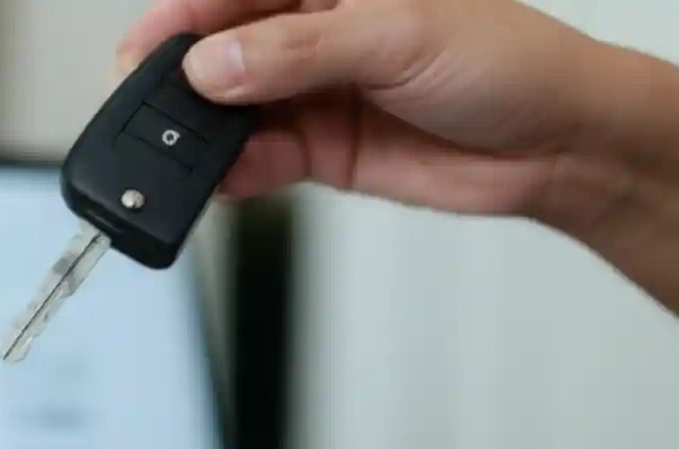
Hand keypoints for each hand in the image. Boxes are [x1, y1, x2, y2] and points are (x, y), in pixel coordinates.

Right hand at [117, 0, 604, 216]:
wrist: (555, 146)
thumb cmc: (505, 60)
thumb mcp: (399, 34)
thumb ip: (299, 50)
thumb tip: (214, 66)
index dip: (177, 20)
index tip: (141, 54)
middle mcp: (306, 35)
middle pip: (213, 54)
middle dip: (175, 85)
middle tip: (145, 115)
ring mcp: (306, 94)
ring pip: (227, 113)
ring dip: (199, 138)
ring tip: (179, 157)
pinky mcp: (314, 152)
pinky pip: (254, 162)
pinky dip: (232, 175)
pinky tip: (223, 180)